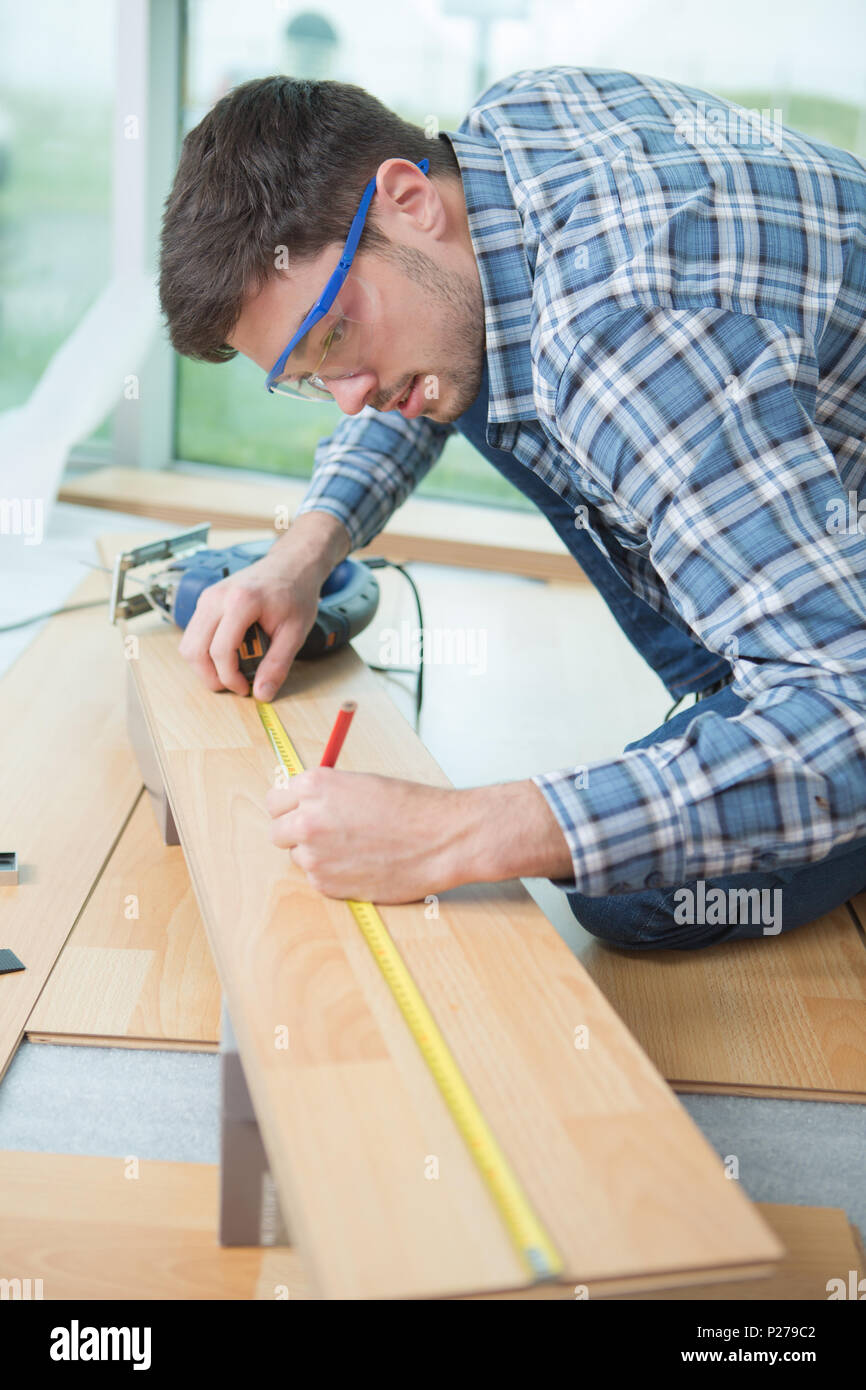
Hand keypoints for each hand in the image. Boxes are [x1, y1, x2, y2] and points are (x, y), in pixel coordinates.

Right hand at [178, 554, 319, 698]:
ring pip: (187, 644)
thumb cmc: (295, 594)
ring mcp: (207, 597)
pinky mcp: (205, 601)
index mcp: (241, 601)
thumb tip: (261, 694)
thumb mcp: (295, 633)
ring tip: (230, 673)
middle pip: (194, 650)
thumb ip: (277, 665)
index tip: (245, 688)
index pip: (221, 650)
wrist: (291, 565)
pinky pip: (193, 634)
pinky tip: (227, 657)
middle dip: (210, 676)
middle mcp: (216, 597)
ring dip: (203, 667)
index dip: (229, 677)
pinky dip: (204, 652)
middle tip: (233, 686)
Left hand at [265, 770, 470, 901]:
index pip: (275, 799)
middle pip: (277, 831)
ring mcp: (314, 855)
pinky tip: (360, 863)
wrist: (442, 839)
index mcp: (315, 786)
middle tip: (322, 833)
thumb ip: (326, 794)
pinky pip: (316, 878)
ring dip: (316, 853)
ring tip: (353, 847)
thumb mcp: (361, 783)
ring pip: (297, 856)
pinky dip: (332, 874)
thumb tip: (303, 804)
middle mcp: (308, 819)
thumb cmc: (411, 807)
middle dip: (295, 831)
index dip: (290, 806)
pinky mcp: (326, 884)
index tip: (301, 811)